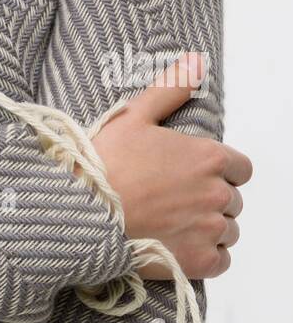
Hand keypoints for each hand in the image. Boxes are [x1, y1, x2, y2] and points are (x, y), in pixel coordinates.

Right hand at [86, 54, 251, 280]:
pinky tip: (178, 243)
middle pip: (231, 199)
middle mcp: (217, 193)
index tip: (192, 174)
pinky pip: (222, 260)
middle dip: (209, 198)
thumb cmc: (105, 163)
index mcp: (207, 157)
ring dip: (207, 226)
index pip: (240, 167)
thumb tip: (196, 61)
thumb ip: (171, 89)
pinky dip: (206, 254)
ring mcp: (210, 229)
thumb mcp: (135, 116)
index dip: (218, 170)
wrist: (82, 212)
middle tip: (173, 198)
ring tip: (172, 222)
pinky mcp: (200, 261)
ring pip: (227, 229)